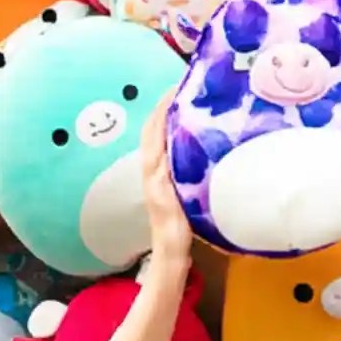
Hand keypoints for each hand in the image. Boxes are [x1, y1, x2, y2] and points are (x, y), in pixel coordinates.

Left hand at [140, 87, 191, 261]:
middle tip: (185, 88)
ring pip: (159, 137)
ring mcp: (157, 174)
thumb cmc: (174, 231)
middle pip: (153, 129)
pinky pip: (166, 148)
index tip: (178, 86)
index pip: (155, 130)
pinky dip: (173, 133)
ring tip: (187, 103)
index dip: (163, 107)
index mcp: (153, 169)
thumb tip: (171, 144)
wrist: (170, 254)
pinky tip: (188, 132)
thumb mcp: (174, 200)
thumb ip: (169, 175)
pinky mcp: (165, 180)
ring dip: (168, 118)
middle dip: (165, 106)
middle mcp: (152, 167)